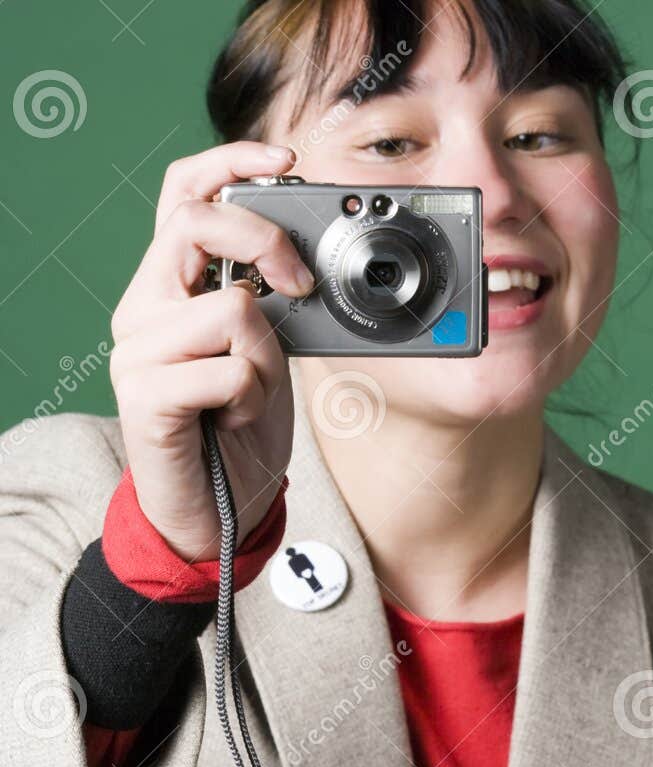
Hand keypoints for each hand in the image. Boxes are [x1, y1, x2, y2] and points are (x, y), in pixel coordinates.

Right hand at [108, 141, 312, 560]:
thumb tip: (303, 263)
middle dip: (266, 244)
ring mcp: (137, 350)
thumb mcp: (270, 351)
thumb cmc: (238, 428)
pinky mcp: (145, 395)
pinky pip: (228, 369)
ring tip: (250, 393)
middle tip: (300, 287)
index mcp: (172, 287)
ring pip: (232, 308)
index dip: (230, 162)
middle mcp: (143, 307)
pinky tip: (235, 418)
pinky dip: (252, 396)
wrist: (212, 509)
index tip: (286, 159)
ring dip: (267, 357)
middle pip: (198, 226)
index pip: (184, 195)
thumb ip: (271, 303)